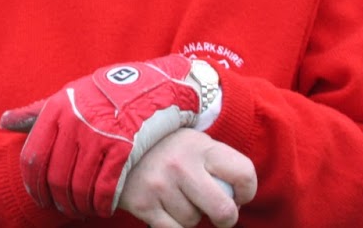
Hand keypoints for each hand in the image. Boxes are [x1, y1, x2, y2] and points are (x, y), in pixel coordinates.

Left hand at [0, 54, 218, 218]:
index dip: (34, 184)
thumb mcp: (69, 95)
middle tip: (64, 209)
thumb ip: (36, 111)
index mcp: (57, 109)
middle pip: (55, 177)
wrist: (154, 85)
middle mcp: (74, 121)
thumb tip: (3, 121)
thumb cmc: (106, 93)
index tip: (40, 198)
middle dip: (57, 200)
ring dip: (79, 205)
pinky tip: (103, 208)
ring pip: (79, 185)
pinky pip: (106, 188)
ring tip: (82, 210)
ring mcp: (99, 135)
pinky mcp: (124, 148)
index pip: (34, 157)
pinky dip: (102, 204)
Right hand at [117, 127, 255, 227]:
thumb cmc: (167, 149)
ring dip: (188, 215)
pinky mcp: (143, 204)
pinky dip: (172, 225)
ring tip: (174, 195)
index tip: (237, 194)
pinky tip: (164, 208)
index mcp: (200, 146)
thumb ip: (216, 165)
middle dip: (224, 218)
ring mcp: (160, 185)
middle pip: (224, 211)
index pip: (244, 174)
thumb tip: (235, 200)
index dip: (247, 191)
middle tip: (216, 212)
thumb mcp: (194, 143)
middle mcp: (181, 164)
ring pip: (193, 221)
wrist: (116, 142)